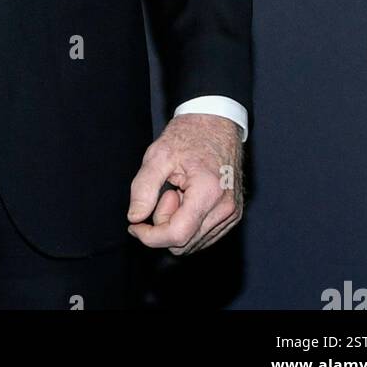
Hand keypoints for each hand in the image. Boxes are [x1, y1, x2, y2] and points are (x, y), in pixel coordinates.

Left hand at [126, 113, 243, 253]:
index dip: (150, 236)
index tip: (134, 225)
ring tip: (176, 192)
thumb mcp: (158, 154)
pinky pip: (203, 236)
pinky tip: (186, 197)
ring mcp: (232, 215)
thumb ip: (143, 187)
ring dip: (176, 224)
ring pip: (193, 243)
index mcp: (208, 193)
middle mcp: (225, 209)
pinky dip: (188, 223)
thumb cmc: (188, 135)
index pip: (177, 235)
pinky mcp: (232, 216)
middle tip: (163, 193)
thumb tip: (135, 218)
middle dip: (164, 224)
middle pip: (184, 243)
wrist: (216, 122)